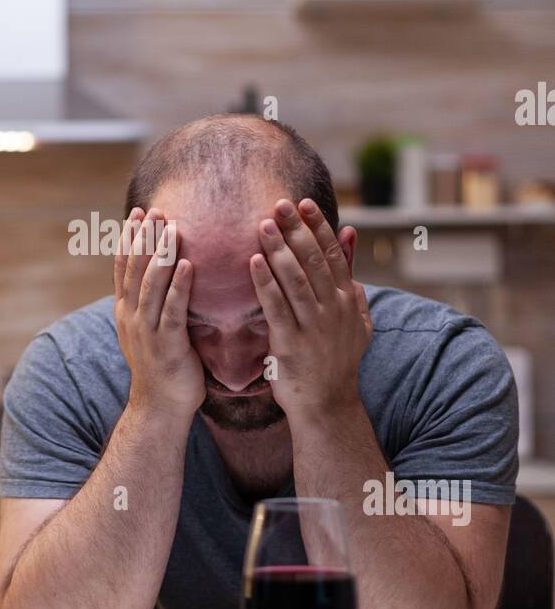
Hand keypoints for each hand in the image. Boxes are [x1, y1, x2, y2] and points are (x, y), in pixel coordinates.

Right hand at [114, 207, 205, 419]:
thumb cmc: (161, 367)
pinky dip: (180, 285)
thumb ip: (151, 305)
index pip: (123, 268)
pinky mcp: (167, 344)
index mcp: (126, 312)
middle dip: (145, 238)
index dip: (130, 239)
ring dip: (162, 254)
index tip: (137, 214)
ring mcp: (147, 330)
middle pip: (135, 269)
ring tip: (171, 228)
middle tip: (154, 210)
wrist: (159, 407)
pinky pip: (173, 309)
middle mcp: (131, 317)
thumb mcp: (149, 331)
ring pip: (151, 284)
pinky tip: (188, 264)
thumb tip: (160, 279)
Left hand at [249, 198, 371, 422]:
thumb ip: (351, 279)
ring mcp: (313, 327)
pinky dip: (265, 282)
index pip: (332, 255)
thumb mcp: (356, 320)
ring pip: (295, 279)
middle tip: (278, 204)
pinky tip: (253, 262)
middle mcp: (333, 310)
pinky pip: (276, 306)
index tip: (303, 203)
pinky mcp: (291, 344)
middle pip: (313, 261)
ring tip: (263, 225)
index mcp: (346, 300)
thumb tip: (349, 238)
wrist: (327, 405)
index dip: (318, 227)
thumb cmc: (336, 359)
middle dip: (295, 230)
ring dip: (278, 249)